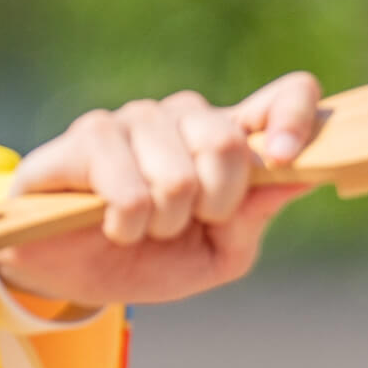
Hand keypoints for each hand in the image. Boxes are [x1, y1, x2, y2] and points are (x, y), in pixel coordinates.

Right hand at [0, 73, 320, 307]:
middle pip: (227, 141)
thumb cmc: (147, 258)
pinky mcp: (88, 136)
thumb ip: (253, 216)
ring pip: (177, 176)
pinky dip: (126, 226)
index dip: (296, 118)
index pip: (287, 94)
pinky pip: (130, 192)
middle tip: (184, 223)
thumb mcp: (214, 255)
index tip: (286, 160)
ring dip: (162, 223)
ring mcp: (134, 119)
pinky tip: (111, 224)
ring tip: (140, 227)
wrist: (67, 273)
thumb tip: (300, 178)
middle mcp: (183, 116)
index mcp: (226, 137)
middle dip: (213, 204)